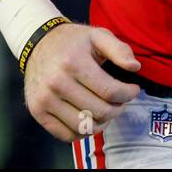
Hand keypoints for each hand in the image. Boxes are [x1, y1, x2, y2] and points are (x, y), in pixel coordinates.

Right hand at [22, 23, 141, 141]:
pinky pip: (67, 135)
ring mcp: (45, 99)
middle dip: (118, 109)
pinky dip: (83, 132)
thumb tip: (135, 67)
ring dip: (103, 123)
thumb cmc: (72, 41)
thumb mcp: (97, 35)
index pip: (110, 91)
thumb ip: (119, 49)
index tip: (133, 90)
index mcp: (73, 62)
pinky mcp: (37, 111)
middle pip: (100, 111)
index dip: (128, 94)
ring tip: (106, 110)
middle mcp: (57, 83)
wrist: (36, 44)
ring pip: (85, 127)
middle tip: (120, 101)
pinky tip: (89, 118)